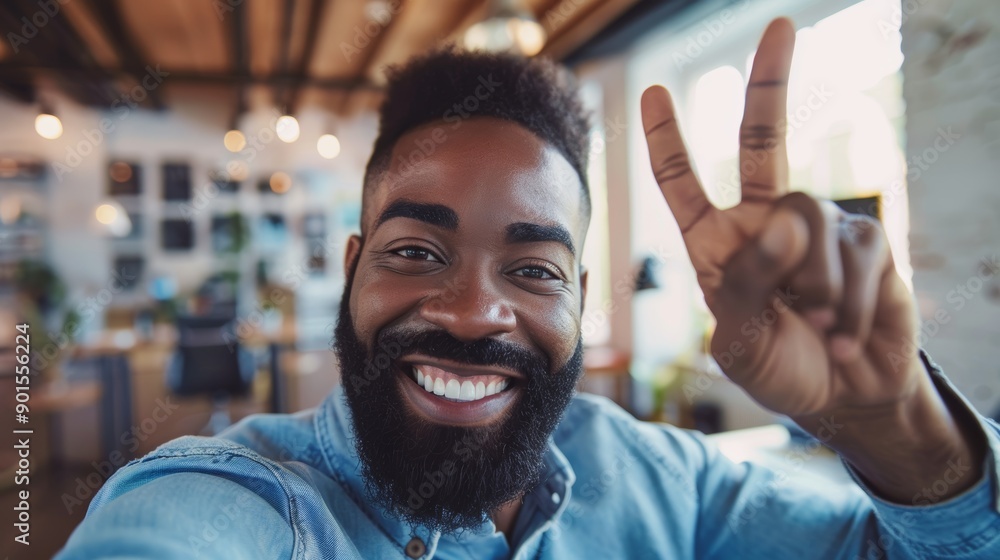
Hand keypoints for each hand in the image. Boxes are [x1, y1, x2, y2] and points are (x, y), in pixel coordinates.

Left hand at [640, 18, 985, 502]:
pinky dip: (846, 304)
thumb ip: (746, 284)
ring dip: (811, 285)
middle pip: (762, 140)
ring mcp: (815, 226)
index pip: (683, 183)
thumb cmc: (779, 368)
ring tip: (813, 327)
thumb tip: (784, 222)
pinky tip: (843, 335)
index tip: (651, 94)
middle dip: (768, 83)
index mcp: (715, 244)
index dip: (667, 141)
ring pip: (807, 217)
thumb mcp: (738, 341)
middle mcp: (763, 222)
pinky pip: (854, 250)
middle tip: (778, 26)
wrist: (844, 398)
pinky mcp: (865, 239)